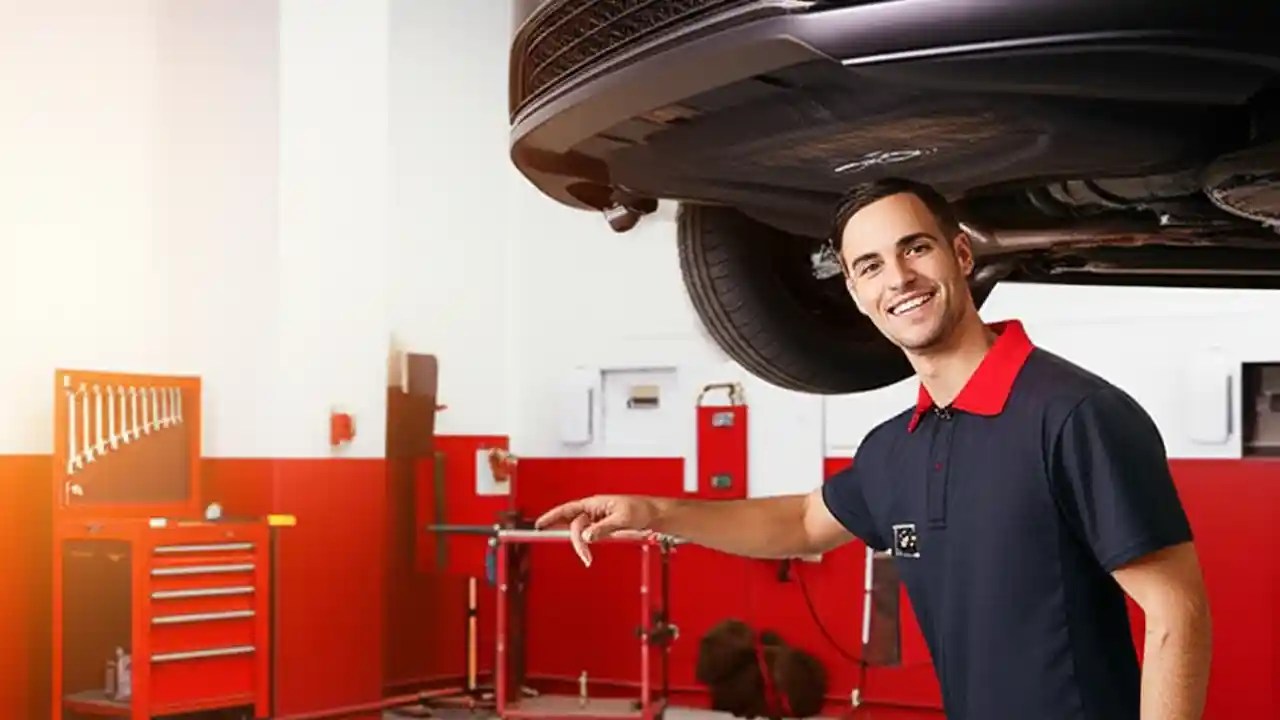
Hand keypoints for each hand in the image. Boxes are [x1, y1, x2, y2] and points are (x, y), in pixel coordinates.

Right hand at [534, 494, 659, 566]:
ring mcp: (597, 521)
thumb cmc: (640, 510)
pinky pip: (589, 537)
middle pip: (573, 525)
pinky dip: (586, 545)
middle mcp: (593, 511)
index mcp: (595, 503)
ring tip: (588, 558)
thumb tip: (587, 535)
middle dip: (575, 541)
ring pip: (580, 533)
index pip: (568, 509)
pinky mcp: (602, 529)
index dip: (551, 516)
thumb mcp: (622, 519)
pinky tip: (588, 553)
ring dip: (582, 546)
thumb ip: (603, 528)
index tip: (539, 524)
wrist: (654, 515)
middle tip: (584, 556)